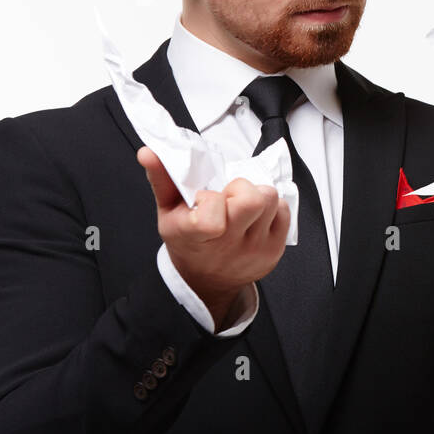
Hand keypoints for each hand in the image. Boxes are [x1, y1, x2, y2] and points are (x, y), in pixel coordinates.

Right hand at [138, 146, 289, 329]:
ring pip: (271, 200)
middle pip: (252, 200)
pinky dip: (273, 208)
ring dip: (258, 197)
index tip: (204, 200)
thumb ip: (162, 178)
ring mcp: (254, 250)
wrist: (206, 281)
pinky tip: (256, 217)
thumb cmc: (188, 242)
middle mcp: (228, 246)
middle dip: (241, 189)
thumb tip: (148, 152)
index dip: (212, 199)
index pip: (213, 217)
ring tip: (242, 207)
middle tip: (229, 197)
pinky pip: (285, 212)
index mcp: (195, 236)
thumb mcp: (168, 211)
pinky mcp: (274, 250)